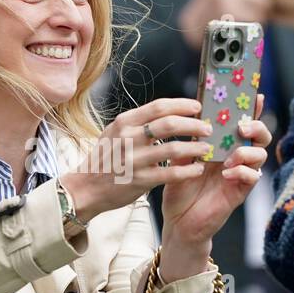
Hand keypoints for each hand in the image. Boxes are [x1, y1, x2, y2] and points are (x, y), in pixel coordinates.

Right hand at [59, 98, 213, 222]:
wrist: (87, 187)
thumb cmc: (105, 159)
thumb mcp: (115, 132)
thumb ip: (138, 123)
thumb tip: (168, 113)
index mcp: (124, 122)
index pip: (159, 107)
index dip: (182, 105)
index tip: (197, 108)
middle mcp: (128, 138)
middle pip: (169, 124)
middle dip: (193, 125)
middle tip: (207, 128)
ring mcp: (134, 160)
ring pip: (174, 149)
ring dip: (195, 148)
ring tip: (207, 148)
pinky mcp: (139, 180)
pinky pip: (171, 173)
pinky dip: (188, 171)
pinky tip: (197, 169)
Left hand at [160, 94, 271, 260]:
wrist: (178, 220)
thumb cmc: (180, 187)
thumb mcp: (179, 158)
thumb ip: (189, 139)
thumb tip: (192, 116)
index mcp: (222, 144)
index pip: (241, 121)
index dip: (252, 108)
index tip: (255, 95)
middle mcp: (235, 156)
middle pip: (260, 135)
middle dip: (256, 126)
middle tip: (242, 127)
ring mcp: (240, 173)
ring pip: (260, 154)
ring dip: (247, 151)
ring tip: (230, 157)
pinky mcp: (240, 191)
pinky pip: (252, 177)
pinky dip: (242, 172)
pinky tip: (227, 174)